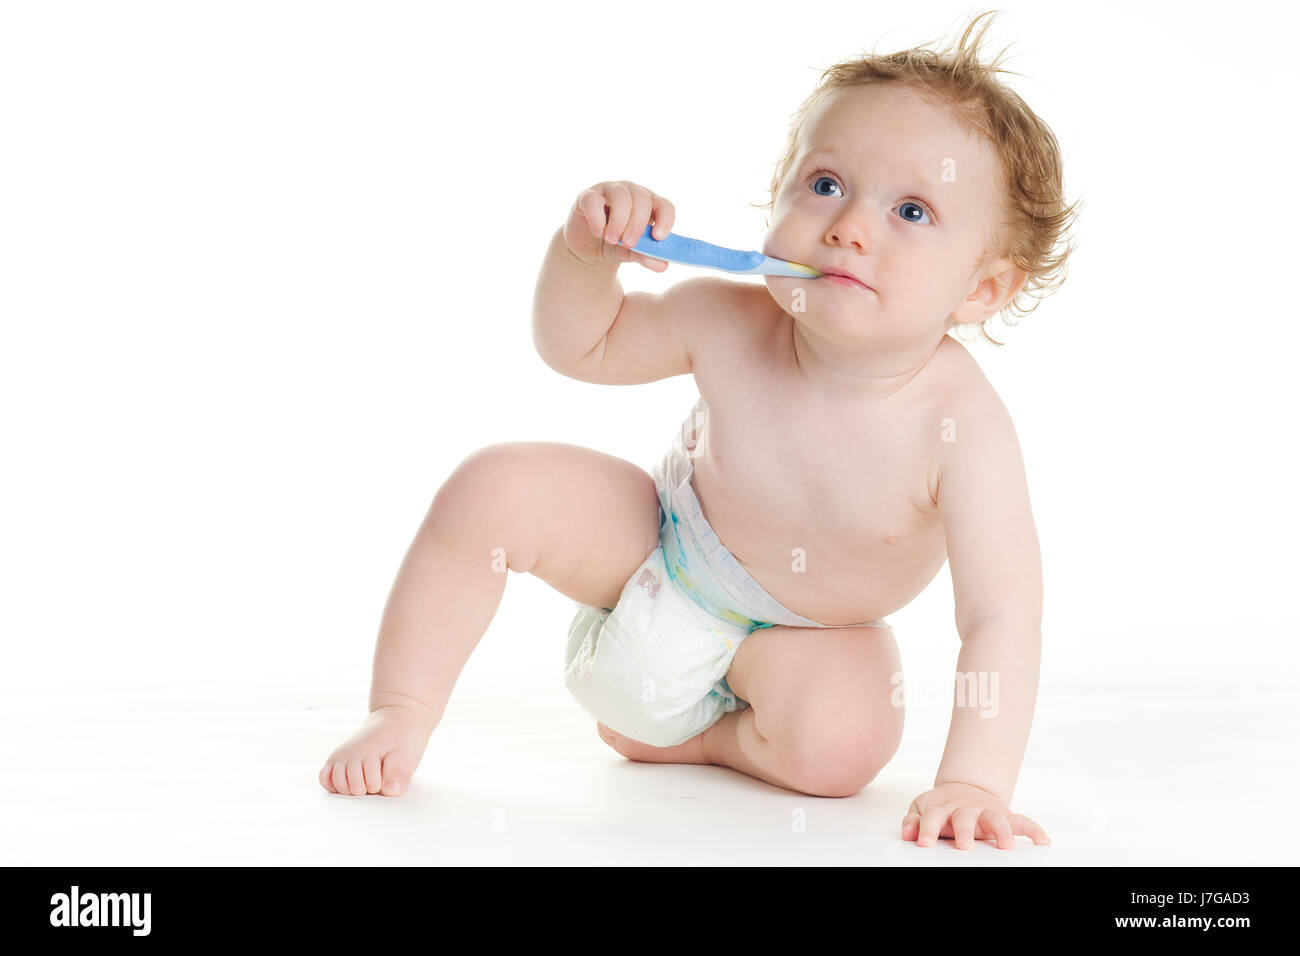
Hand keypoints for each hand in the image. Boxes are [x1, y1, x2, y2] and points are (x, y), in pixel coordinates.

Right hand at [564, 180, 674, 270]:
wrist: (589, 249)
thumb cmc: (615, 245)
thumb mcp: (632, 253)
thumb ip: (646, 256)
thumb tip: (662, 265)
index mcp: (649, 205)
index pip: (664, 205)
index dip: (665, 220)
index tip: (658, 237)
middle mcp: (631, 192)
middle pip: (642, 198)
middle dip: (637, 223)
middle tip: (629, 243)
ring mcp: (609, 191)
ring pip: (620, 196)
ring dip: (619, 220)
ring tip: (612, 240)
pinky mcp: (587, 197)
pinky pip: (593, 200)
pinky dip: (597, 218)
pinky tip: (598, 232)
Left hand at [901, 782, 1049, 849]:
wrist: (963, 789)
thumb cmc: (941, 807)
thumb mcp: (922, 809)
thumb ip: (914, 822)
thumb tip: (908, 834)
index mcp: (942, 808)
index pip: (932, 817)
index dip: (926, 829)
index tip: (923, 844)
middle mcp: (966, 809)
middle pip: (964, 817)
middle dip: (965, 831)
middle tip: (964, 846)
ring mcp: (986, 812)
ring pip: (995, 818)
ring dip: (1001, 831)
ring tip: (1006, 846)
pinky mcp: (1004, 816)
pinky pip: (1021, 821)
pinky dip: (1033, 829)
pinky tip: (1043, 840)